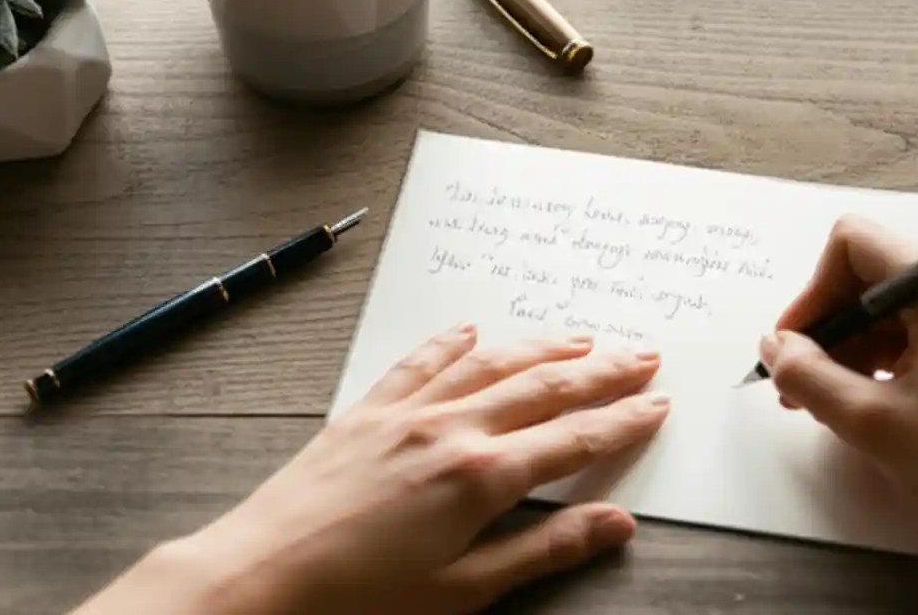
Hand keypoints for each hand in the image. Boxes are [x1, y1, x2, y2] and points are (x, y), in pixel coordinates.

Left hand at [94, 326, 668, 614]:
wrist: (262, 574)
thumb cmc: (360, 596)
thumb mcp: (465, 589)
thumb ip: (545, 550)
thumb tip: (615, 524)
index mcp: (481, 476)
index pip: (573, 438)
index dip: (622, 421)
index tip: (656, 404)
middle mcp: (450, 429)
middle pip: (543, 387)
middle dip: (599, 371)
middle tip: (641, 355)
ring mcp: (407, 412)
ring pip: (491, 364)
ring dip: (541, 347)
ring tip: (580, 336)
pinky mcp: (369, 410)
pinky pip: (421, 361)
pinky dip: (452, 342)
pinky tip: (472, 329)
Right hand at [759, 215, 917, 539]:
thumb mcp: (868, 419)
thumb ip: (807, 374)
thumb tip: (774, 346)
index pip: (853, 244)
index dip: (813, 292)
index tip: (797, 346)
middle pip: (866, 271)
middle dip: (827, 324)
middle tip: (799, 380)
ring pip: (884, 300)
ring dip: (848, 343)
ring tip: (825, 397)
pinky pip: (910, 320)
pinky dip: (877, 351)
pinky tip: (862, 395)